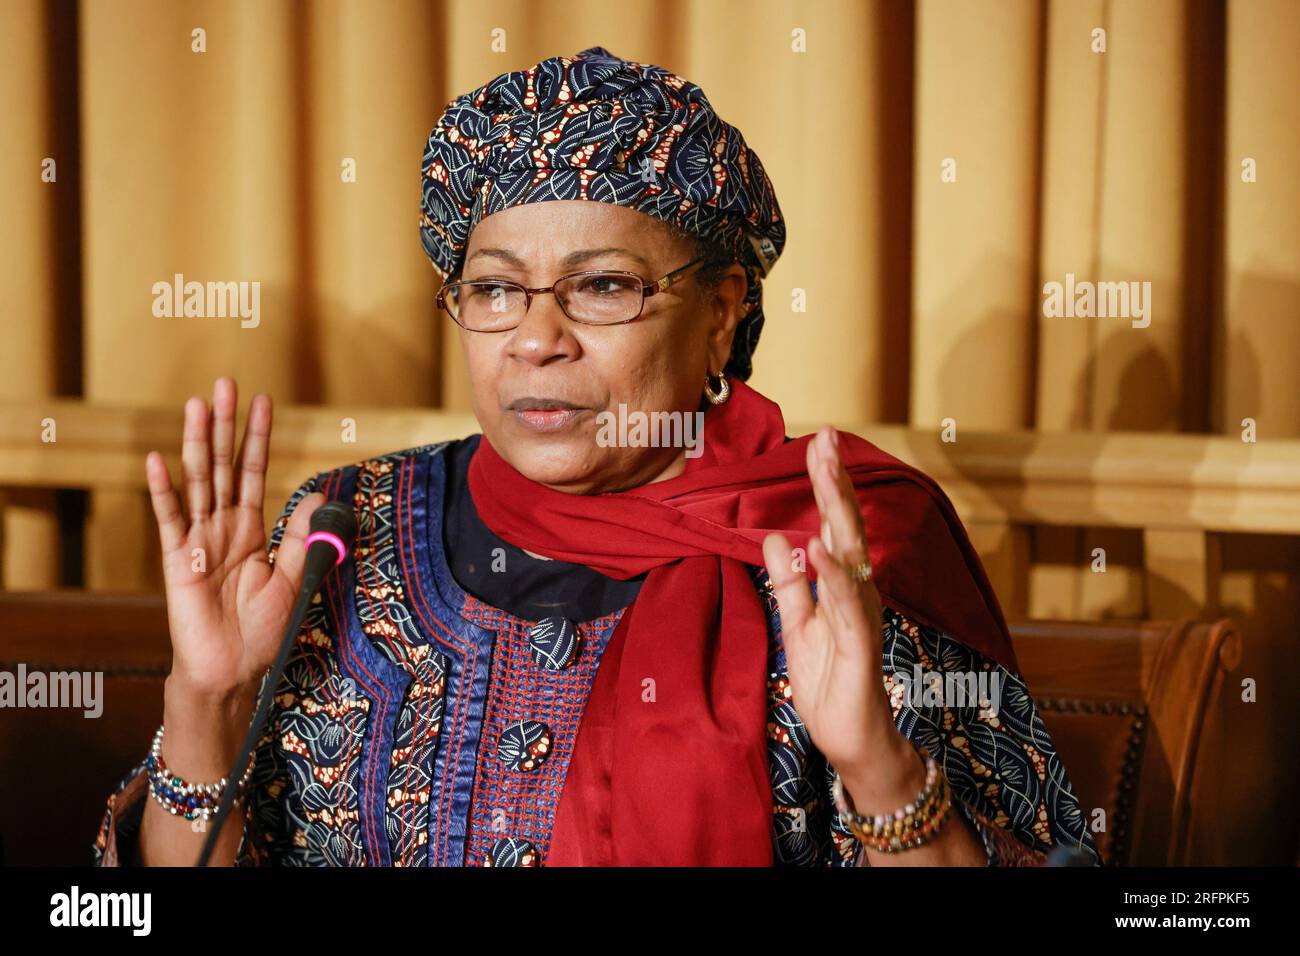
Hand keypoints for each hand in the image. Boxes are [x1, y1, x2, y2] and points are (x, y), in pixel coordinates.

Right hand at [147, 377, 323, 706]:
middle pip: (225, 465)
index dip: (259, 438)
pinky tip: (158, 461)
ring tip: (198, 405)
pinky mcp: (179, 560)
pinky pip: (171, 520)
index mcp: (251, 530)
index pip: (255, 472)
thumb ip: (302, 537)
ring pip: (199, 481)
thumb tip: (317, 495)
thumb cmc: (261, 631)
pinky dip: (164, 490)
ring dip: (198, 443)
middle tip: (225, 383)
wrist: (234, 669)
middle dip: (227, 425)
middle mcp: (223, 528)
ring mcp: (199, 540)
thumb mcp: (294, 578)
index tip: (263, 401)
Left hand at [761, 427, 920, 809]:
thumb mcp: (798, 624)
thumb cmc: (831, 683)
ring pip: (853, 556)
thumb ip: (789, 582)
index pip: (835, 525)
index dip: (827, 484)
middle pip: (848, 528)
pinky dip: (835, 575)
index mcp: (844, 586)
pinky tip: (821, 547)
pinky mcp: (861, 648)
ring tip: (826, 471)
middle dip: (837, 481)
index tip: (818, 441)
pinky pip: (848, 607)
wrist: (853, 741)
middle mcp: (860, 594)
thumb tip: (775, 537)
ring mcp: (863, 619)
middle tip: (827, 436)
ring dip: (839, 512)